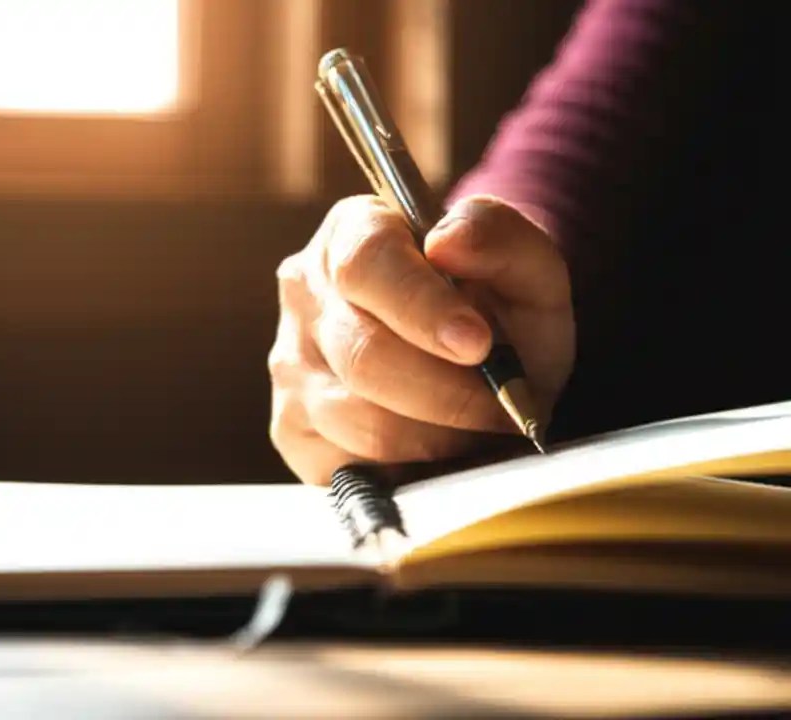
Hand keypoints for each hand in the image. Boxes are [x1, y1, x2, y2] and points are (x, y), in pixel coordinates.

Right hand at [267, 194, 574, 485]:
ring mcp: (290, 363)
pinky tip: (433, 446)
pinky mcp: (290, 428)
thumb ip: (500, 237)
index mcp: (352, 234)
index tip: (477, 343)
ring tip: (472, 426)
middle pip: (362, 353)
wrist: (484, 369)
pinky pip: (347, 462)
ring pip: (358, 418)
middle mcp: (306, 293)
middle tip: (500, 406)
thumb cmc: (497, 315)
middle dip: (446, 392)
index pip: (366, 262)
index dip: (421, 306)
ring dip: (434, 435)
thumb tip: (449, 240)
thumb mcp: (525, 271)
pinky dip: (406, 466)